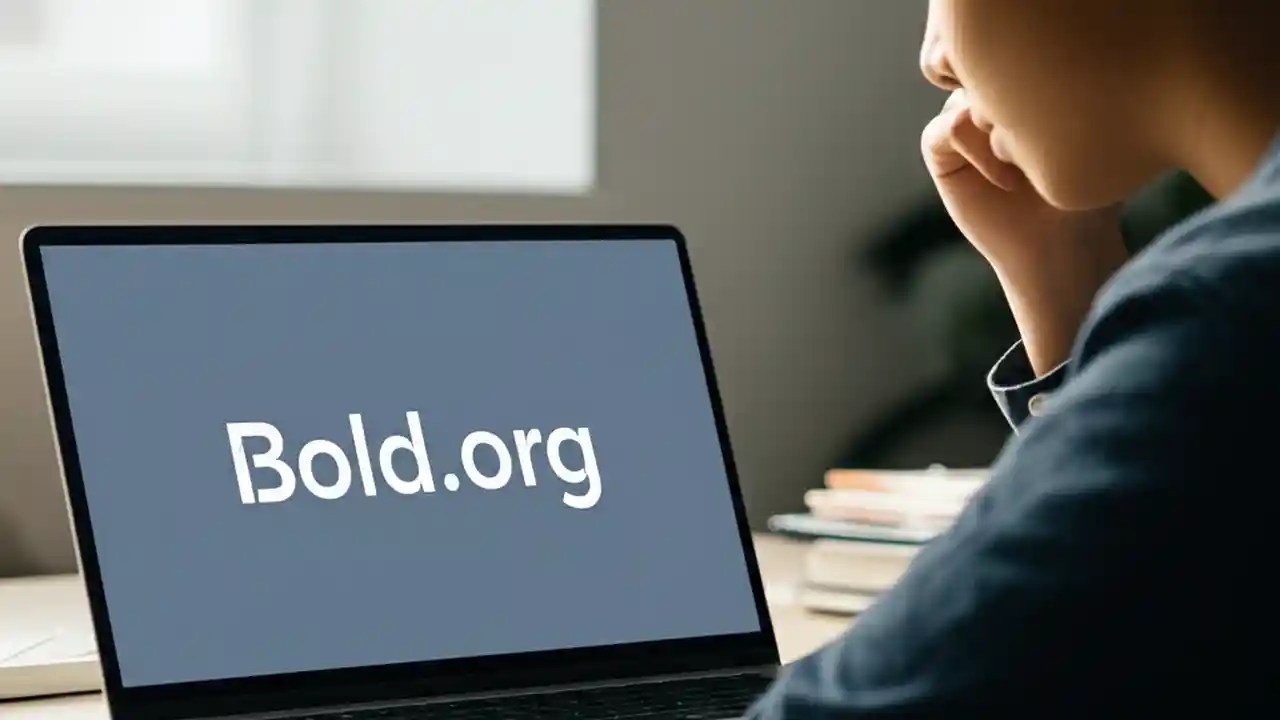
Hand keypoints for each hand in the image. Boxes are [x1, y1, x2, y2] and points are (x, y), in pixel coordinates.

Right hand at [921, 89, 1129, 373]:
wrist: (1060, 245)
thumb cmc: (1083, 194)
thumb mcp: (1085, 138)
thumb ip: (1058, 97)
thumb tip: (1023, 81)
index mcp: (1026, 94)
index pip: (1021, 61)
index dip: (1041, 88)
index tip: (1072, 127)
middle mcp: (990, 104)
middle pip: (989, 75)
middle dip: (1014, 106)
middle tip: (1041, 143)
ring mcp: (963, 126)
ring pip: (965, 98)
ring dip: (996, 128)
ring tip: (1024, 163)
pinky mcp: (941, 154)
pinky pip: (945, 129)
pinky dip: (975, 150)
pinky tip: (1004, 180)